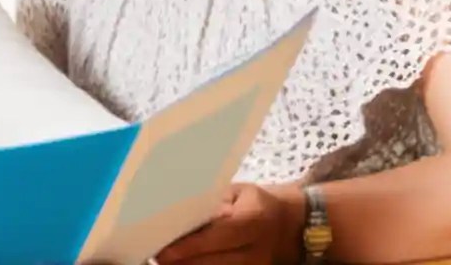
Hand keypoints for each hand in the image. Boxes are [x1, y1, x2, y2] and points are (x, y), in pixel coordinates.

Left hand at [153, 183, 303, 264]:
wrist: (293, 224)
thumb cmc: (256, 203)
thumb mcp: (238, 193)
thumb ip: (214, 203)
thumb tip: (184, 213)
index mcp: (253, 218)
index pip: (217, 236)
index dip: (189, 246)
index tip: (163, 249)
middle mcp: (258, 248)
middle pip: (215, 262)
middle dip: (182, 262)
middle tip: (157, 256)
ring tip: (166, 261)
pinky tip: (185, 264)